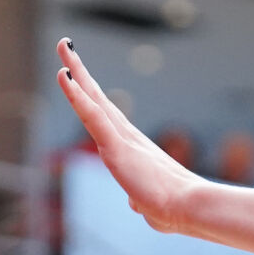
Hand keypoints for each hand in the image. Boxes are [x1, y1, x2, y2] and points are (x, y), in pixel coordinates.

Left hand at [56, 39, 209, 236]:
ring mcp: (120, 139)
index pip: (103, 115)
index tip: (75, 72)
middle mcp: (125, 135)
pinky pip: (92, 117)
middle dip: (78, 70)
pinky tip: (64, 77)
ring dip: (75, 72)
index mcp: (129, 146)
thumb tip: (137, 203)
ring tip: (63, 46)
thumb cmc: (173, 209)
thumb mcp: (148, 204)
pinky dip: (77, 97)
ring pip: (92, 99)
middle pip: (96, 97)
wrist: (190, 208)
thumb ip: (139, 199)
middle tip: (65, 45)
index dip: (88, 93)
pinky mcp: (116, 147)